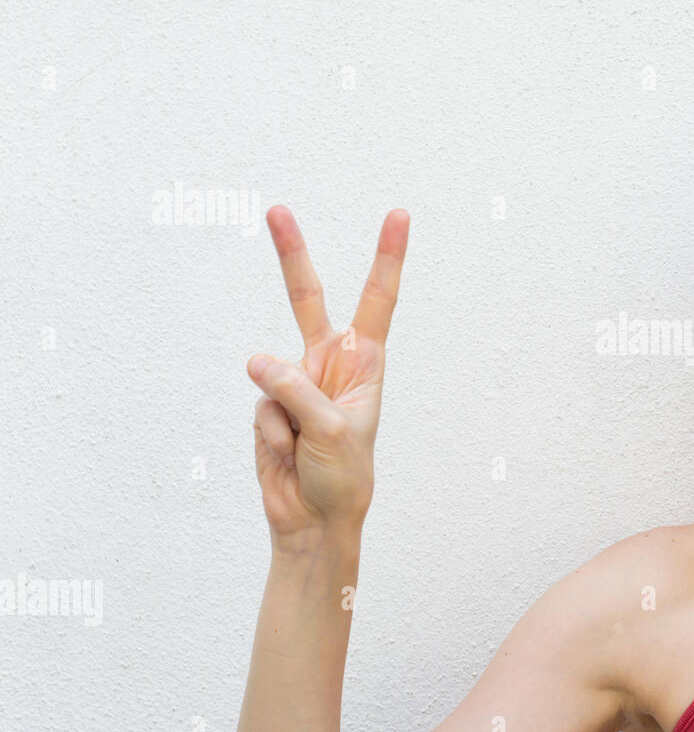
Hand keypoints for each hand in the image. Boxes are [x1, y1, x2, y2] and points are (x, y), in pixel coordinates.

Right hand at [248, 205, 408, 539]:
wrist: (313, 521)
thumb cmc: (342, 477)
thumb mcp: (333, 431)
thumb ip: (296, 390)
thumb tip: (256, 360)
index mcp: (364, 362)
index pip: (377, 300)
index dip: (387, 257)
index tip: (399, 215)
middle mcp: (329, 363)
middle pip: (307, 300)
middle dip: (291, 255)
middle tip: (277, 210)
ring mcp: (294, 382)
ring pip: (271, 373)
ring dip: (285, 417)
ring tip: (305, 448)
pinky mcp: (267, 405)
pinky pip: (258, 406)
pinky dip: (270, 435)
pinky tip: (286, 454)